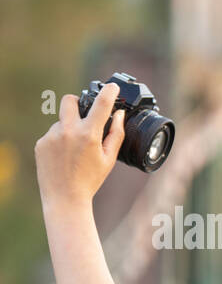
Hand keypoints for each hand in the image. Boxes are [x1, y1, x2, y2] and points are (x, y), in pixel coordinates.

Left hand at [35, 83, 125, 209]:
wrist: (64, 197)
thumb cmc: (90, 180)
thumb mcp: (109, 158)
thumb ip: (116, 134)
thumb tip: (119, 115)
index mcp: (88, 134)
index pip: (101, 105)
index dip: (109, 92)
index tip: (112, 86)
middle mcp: (68, 131)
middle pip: (69, 100)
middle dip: (77, 103)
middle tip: (83, 114)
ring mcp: (51, 136)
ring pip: (61, 122)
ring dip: (69, 129)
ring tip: (74, 152)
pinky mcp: (41, 143)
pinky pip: (52, 135)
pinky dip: (60, 142)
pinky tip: (64, 158)